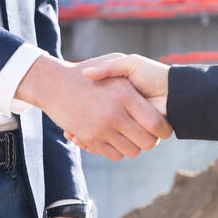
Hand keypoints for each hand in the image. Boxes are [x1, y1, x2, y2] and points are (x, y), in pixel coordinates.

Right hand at [16, 53, 171, 160]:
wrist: (53, 83)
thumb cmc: (87, 70)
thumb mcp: (114, 62)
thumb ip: (136, 78)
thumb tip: (155, 98)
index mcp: (126, 95)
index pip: (156, 124)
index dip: (163, 130)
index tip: (162, 129)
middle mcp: (115, 114)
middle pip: (147, 143)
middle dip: (149, 141)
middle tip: (146, 134)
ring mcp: (102, 129)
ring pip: (131, 151)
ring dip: (132, 146)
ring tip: (129, 135)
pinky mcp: (90, 139)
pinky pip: (114, 155)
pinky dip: (116, 150)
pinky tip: (114, 138)